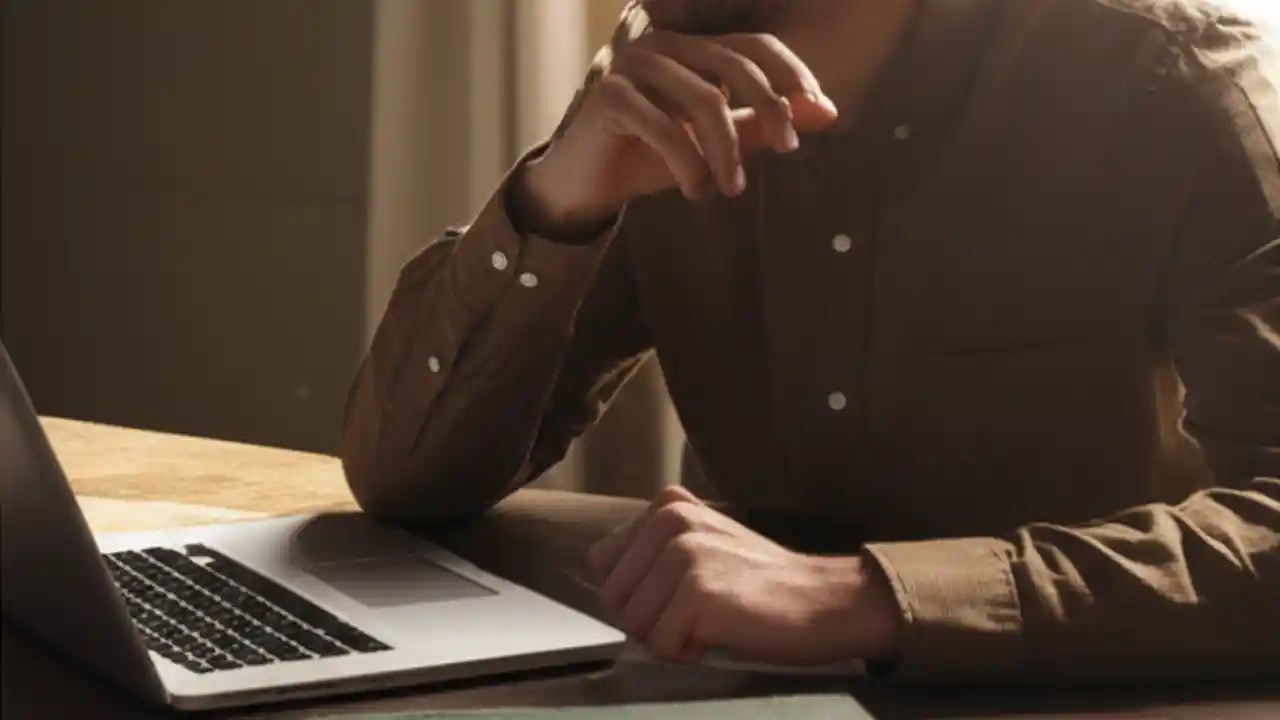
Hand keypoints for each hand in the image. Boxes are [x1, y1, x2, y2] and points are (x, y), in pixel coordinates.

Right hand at [513, 31, 839, 236]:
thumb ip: (762, 124)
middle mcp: (662, 44)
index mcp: (690, 46)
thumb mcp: (715, 143)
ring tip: (732, 189)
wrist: (583, 185)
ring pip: (704, 100)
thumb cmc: (648, 159)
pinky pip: (664, 128)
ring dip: (727, 151)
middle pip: (734, 65)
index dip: (791, 73)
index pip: (753, 45)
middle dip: (769, 108)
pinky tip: (696, 191)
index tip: (818, 110)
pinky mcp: (608, 95)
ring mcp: (632, 65)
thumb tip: (827, 113)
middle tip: (788, 149)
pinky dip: (689, 165)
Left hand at [588, 487, 901, 665]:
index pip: (604, 563)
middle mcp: (670, 520)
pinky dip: (686, 653)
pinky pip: (660, 644)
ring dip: (667, 637)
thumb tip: (607, 587)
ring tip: (709, 622)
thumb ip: (655, 551)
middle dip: (647, 619)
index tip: (675, 597)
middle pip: (613, 595)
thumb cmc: (760, 585)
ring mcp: (683, 554)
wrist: (822, 601)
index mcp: (667, 505)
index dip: (634, 594)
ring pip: (633, 622)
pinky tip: (719, 634)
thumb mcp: (702, 544)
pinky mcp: (697, 591)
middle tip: (695, 614)